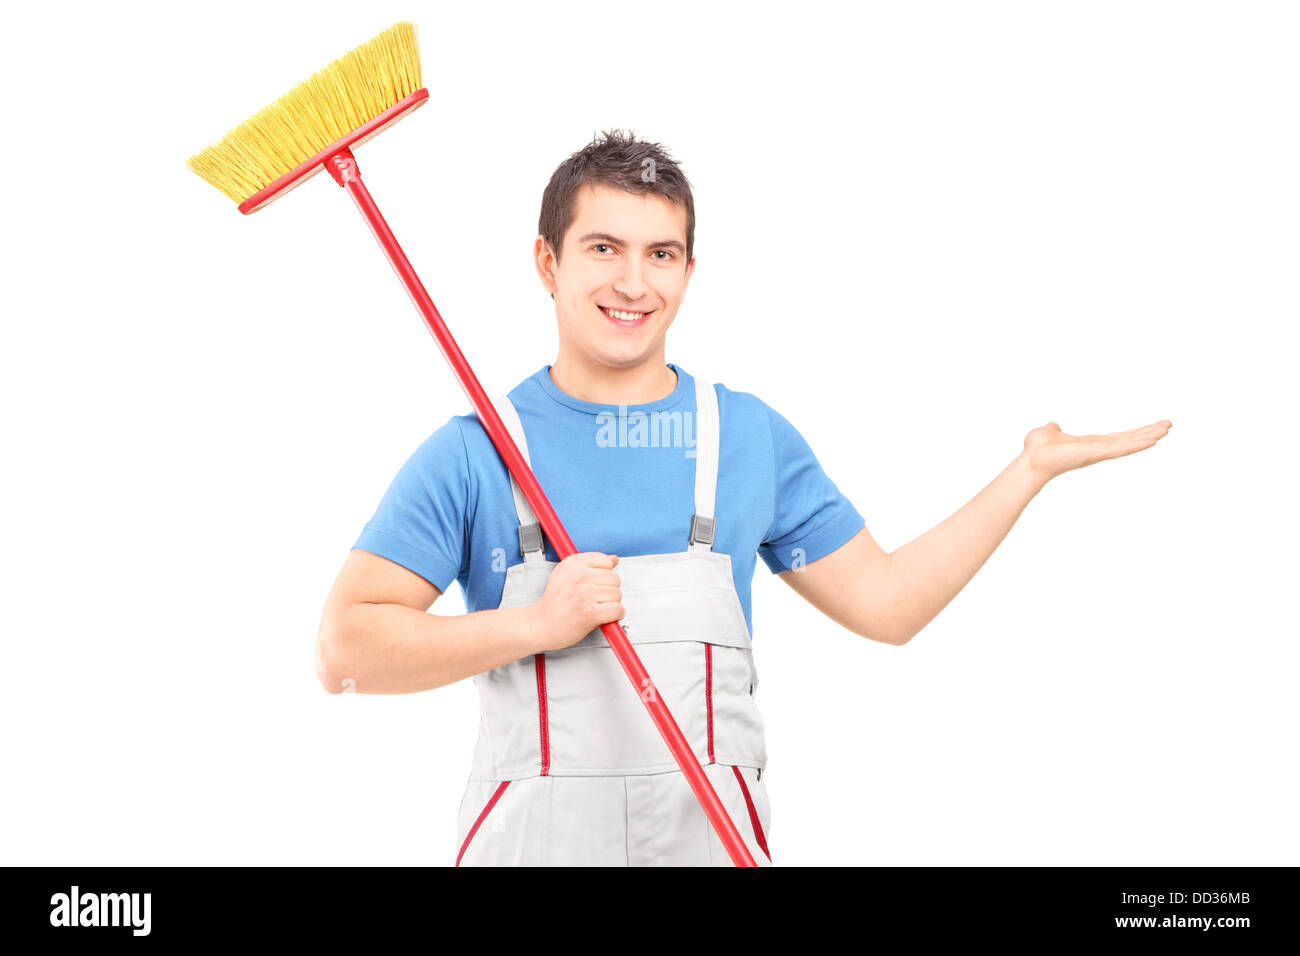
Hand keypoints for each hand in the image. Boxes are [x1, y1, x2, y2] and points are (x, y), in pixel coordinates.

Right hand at [529, 552, 623, 652]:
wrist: (539, 624)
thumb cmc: (552, 602)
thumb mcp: (565, 573)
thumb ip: (590, 563)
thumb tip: (613, 559)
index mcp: (573, 564)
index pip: (606, 561)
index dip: (604, 574)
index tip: (596, 582)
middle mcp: (579, 577)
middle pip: (614, 578)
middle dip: (608, 590)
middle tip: (595, 597)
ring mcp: (585, 594)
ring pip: (617, 595)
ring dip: (611, 604)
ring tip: (596, 606)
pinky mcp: (590, 613)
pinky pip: (617, 610)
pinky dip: (615, 615)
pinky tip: (604, 615)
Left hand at [1022, 419, 1172, 482]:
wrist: (1031, 460)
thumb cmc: (1037, 450)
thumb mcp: (1048, 433)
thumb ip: (1053, 430)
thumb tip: (1052, 426)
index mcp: (1090, 443)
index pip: (1118, 437)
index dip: (1135, 433)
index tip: (1151, 428)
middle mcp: (1098, 449)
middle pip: (1129, 440)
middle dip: (1149, 433)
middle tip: (1168, 425)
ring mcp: (1099, 452)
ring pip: (1130, 443)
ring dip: (1149, 436)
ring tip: (1167, 428)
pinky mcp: (1097, 453)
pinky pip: (1121, 449)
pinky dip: (1137, 444)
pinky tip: (1153, 439)